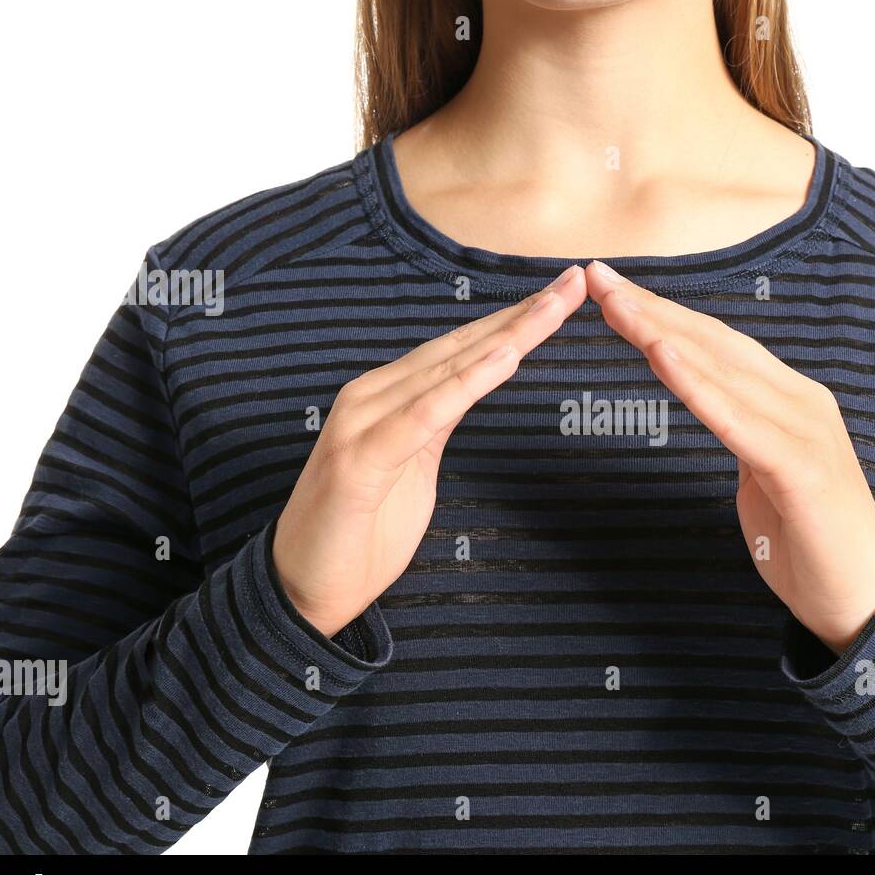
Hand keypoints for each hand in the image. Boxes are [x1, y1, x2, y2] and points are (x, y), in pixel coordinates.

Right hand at [273, 265, 588, 635]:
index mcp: (389, 398)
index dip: (512, 322)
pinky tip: (506, 358)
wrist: (300, 591)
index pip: (461, 351)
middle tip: (573, 283)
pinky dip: (467, 384)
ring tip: (552, 307)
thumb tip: (467, 392)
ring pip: (448, 369)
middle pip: (461, 347)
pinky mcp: (359, 459)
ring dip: (505, 336)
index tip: (561, 297)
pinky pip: (425, 415)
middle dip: (521, 314)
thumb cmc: (358, 532)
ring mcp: (362, 423)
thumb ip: (435, 425)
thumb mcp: (413, 469)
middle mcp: (374, 397)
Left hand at [585, 261, 874, 652]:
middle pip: (715, 345)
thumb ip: (744, 433)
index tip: (615, 290)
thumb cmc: (810, 541)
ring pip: (722, 371)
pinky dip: (696, 386)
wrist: (862, 601)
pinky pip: (737, 421)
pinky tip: (661, 357)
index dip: (667, 314)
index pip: (718, 347)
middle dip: (654, 309)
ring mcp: (805, 432)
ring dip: (664, 334)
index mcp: (791, 400)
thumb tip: (713, 407)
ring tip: (616, 305)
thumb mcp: (767, 473)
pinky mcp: (800, 469)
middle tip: (601, 278)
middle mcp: (801, 402)